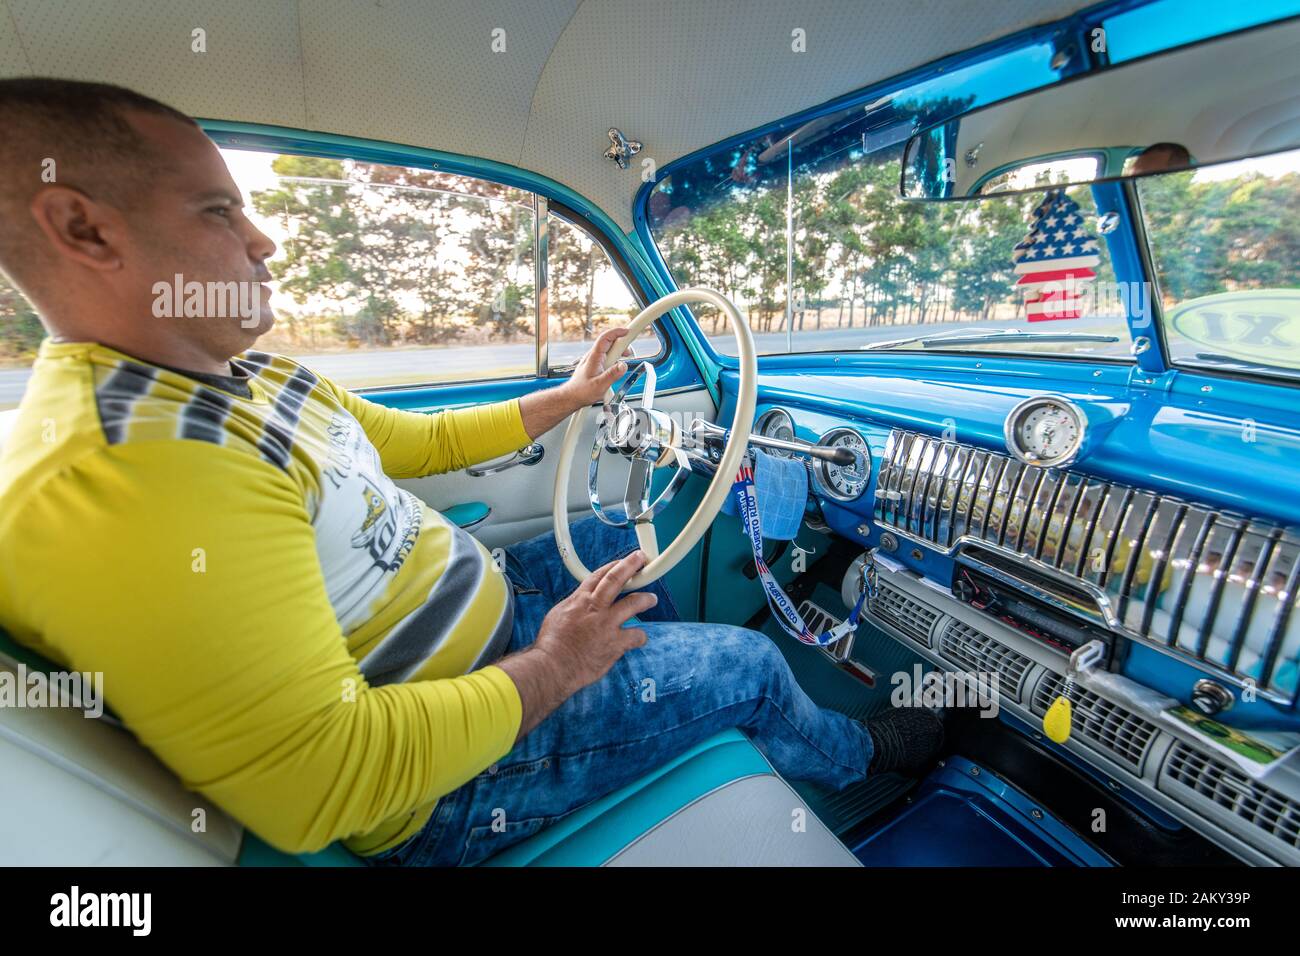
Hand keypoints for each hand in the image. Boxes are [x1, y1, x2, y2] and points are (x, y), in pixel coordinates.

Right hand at [532, 550, 655, 691]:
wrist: (553, 667)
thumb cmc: (551, 645)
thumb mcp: (557, 615)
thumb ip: (574, 607)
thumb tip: (580, 603)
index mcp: (579, 600)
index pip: (598, 576)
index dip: (613, 566)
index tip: (622, 562)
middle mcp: (595, 608)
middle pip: (616, 579)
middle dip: (630, 566)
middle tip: (641, 560)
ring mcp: (607, 625)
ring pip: (633, 604)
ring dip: (645, 599)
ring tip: (651, 599)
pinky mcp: (616, 644)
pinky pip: (636, 636)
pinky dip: (640, 636)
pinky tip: (640, 638)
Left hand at [559, 326, 633, 409]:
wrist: (571, 397)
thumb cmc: (581, 392)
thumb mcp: (599, 385)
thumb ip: (612, 375)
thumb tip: (623, 365)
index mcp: (594, 357)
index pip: (605, 338)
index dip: (617, 332)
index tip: (627, 331)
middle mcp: (593, 356)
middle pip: (609, 342)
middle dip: (622, 343)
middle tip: (630, 352)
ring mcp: (594, 360)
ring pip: (609, 350)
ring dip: (619, 352)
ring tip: (626, 359)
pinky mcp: (595, 365)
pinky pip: (607, 356)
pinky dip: (615, 358)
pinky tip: (618, 366)